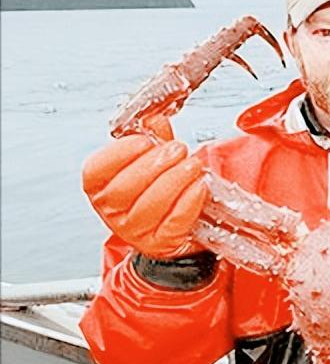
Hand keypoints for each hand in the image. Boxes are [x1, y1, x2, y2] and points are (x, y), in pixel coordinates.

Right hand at [81, 116, 208, 257]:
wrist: (174, 229)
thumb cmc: (158, 190)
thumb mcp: (153, 160)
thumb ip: (153, 139)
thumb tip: (155, 119)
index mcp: (100, 188)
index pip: (97, 171)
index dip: (120, 153)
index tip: (145, 141)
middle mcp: (111, 212)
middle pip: (125, 188)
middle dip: (154, 165)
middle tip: (177, 149)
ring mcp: (134, 231)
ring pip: (149, 206)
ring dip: (174, 181)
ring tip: (192, 165)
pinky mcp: (160, 243)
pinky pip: (173, 222)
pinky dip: (189, 201)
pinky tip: (199, 185)